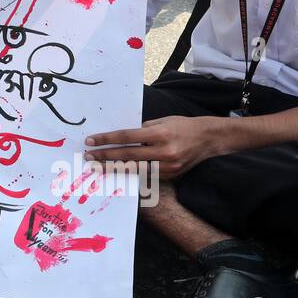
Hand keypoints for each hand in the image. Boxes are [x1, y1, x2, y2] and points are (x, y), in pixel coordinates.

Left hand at [85, 115, 223, 177]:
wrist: (208, 139)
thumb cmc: (182, 126)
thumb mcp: (161, 121)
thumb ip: (142, 130)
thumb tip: (121, 138)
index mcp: (159, 134)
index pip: (126, 137)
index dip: (107, 140)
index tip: (90, 141)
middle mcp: (163, 152)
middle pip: (127, 156)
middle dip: (105, 156)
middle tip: (88, 156)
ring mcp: (167, 166)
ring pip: (134, 169)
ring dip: (114, 168)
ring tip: (98, 166)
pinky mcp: (170, 175)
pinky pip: (145, 175)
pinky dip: (131, 173)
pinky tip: (117, 172)